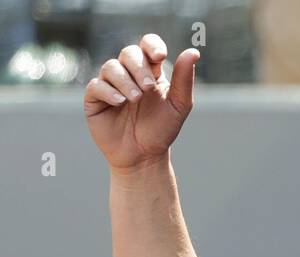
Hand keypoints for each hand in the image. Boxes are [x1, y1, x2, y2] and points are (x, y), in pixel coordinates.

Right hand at [84, 35, 198, 171]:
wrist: (144, 156)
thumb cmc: (162, 129)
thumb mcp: (179, 105)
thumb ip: (184, 79)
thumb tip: (193, 52)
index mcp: (150, 71)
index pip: (147, 45)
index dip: (151, 45)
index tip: (158, 56)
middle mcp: (129, 74)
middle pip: (129, 53)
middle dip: (139, 68)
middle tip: (149, 88)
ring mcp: (110, 84)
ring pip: (111, 67)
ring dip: (125, 81)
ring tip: (136, 99)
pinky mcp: (95, 98)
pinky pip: (96, 85)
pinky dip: (109, 91)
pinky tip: (120, 102)